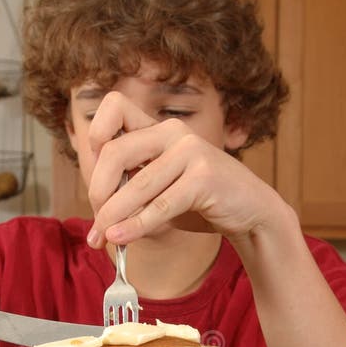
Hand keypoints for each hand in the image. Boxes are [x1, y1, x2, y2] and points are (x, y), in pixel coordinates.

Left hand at [82, 91, 288, 246]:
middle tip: (96, 222)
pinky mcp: (204, 177)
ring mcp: (190, 151)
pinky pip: (160, 205)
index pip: (115, 108)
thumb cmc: (201, 203)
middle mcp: (173, 132)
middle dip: (98, 191)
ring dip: (113, 216)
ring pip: (136, 185)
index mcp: (159, 128)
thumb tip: (97, 220)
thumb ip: (132, 193)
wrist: (251, 213)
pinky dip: (136, 225)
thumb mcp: (161, 191)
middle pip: (115, 152)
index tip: (94, 175)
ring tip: (101, 238)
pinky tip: (120, 238)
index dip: (95, 136)